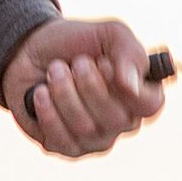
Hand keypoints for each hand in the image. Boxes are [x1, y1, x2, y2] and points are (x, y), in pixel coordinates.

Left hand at [0, 16, 165, 158]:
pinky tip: (40, 92)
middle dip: (88, 85)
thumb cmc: (77, 43)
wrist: (30, 49)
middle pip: (116, 119)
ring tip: (54, 71)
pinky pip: (61, 139)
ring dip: (64, 93)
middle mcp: (123, 121)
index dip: (126, 86)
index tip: (105, 63)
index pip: (151, 104)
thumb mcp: (109, 34)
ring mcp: (96, 138)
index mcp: (141, 94)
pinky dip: (47, 111)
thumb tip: (130, 85)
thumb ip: (129, 53)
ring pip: (86, 128)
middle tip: (75, 62)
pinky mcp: (66, 146)